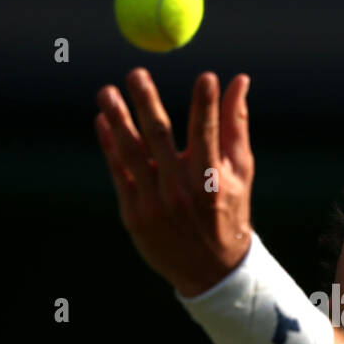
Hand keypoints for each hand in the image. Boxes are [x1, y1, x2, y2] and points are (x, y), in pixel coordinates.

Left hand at [95, 70, 253, 295]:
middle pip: (160, 137)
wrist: (209, 270)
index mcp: (212, 181)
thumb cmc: (228, 212)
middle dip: (147, 101)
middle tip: (136, 73)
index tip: (206, 77)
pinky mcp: (134, 215)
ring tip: (105, 92)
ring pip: (131, 153)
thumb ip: (236, 125)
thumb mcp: (240, 173)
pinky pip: (118, 173)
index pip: (207, 134)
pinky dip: (109, 146)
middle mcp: (182, 192)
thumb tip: (238, 80)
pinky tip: (103, 122)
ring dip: (117, 119)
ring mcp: (154, 205)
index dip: (206, 104)